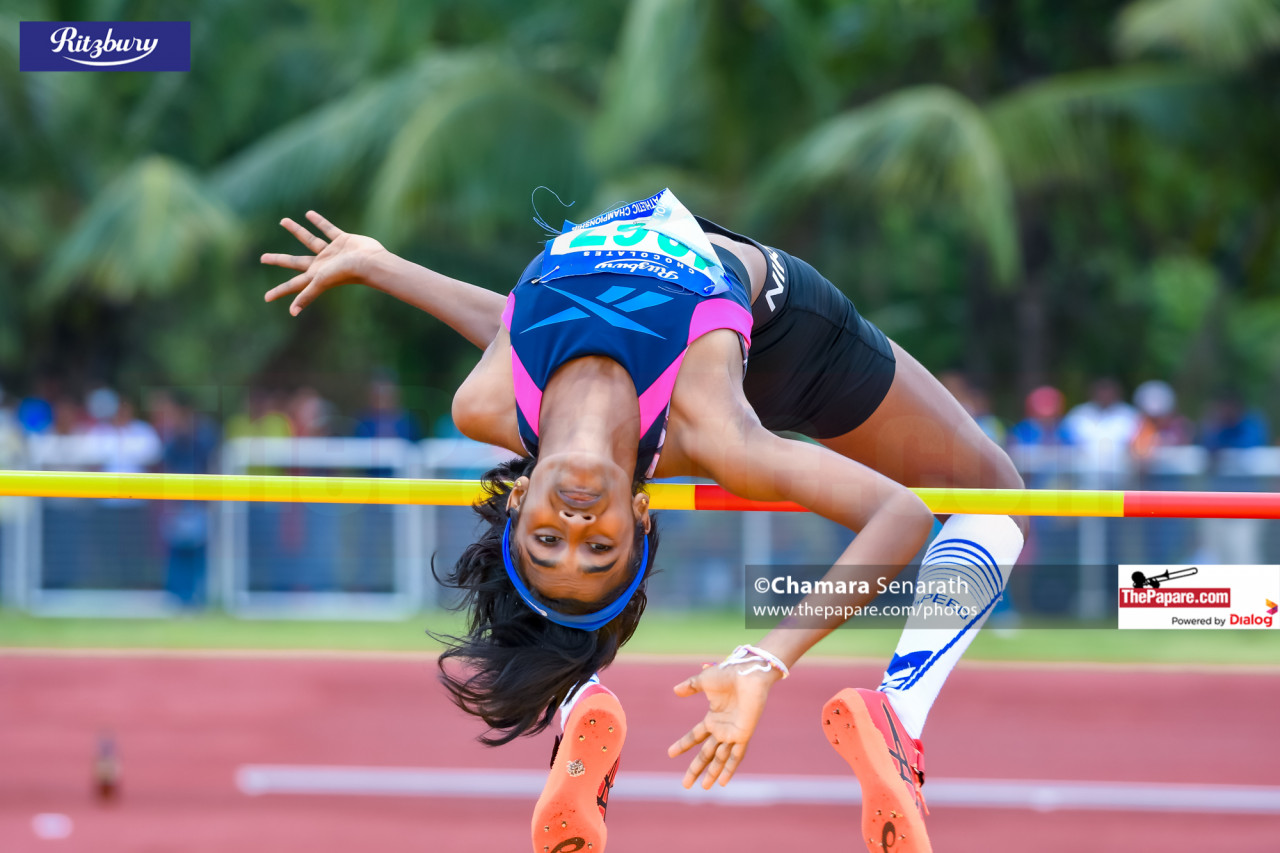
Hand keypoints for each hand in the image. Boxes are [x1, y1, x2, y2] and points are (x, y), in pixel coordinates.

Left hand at [261, 211, 385, 314]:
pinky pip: (327, 229)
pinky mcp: (342, 240)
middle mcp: (321, 264)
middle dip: (278, 260)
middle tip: (262, 259)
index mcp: (315, 275)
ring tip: (283, 221)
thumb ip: (307, 295)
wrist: (371, 262)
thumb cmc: (346, 272)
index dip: (280, 292)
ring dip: (296, 231)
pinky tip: (309, 214)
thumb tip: (292, 313)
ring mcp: (332, 252)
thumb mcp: (322, 281)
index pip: (292, 285)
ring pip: (309, 240)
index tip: (266, 298)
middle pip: (294, 262)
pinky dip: (319, 222)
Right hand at [666, 662, 781, 789]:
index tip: (670, 754)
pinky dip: (729, 768)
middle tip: (685, 785)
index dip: (683, 745)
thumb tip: (675, 691)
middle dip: (695, 768)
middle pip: (706, 754)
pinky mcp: (742, 734)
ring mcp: (732, 733)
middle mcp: (722, 729)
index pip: (695, 736)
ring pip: (719, 758)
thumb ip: (690, 686)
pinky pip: (736, 755)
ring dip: (712, 773)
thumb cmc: (728, 674)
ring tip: (703, 787)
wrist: (747, 673)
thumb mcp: (704, 681)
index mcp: (713, 718)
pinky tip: (723, 782)